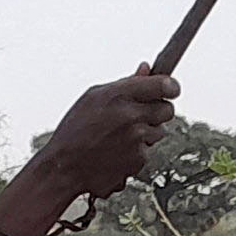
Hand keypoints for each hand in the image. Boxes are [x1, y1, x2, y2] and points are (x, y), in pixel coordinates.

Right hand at [39, 67, 179, 198]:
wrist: (64, 166)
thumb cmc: (75, 130)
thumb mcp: (94, 97)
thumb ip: (125, 83)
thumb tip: (146, 69)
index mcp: (120, 95)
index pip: (163, 85)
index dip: (170, 87)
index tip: (171, 89)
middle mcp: (131, 116)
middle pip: (167, 110)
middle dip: (158, 111)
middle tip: (140, 115)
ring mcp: (137, 139)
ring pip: (159, 132)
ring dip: (146, 133)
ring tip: (120, 136)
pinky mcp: (139, 160)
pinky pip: (148, 151)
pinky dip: (137, 152)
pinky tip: (117, 151)